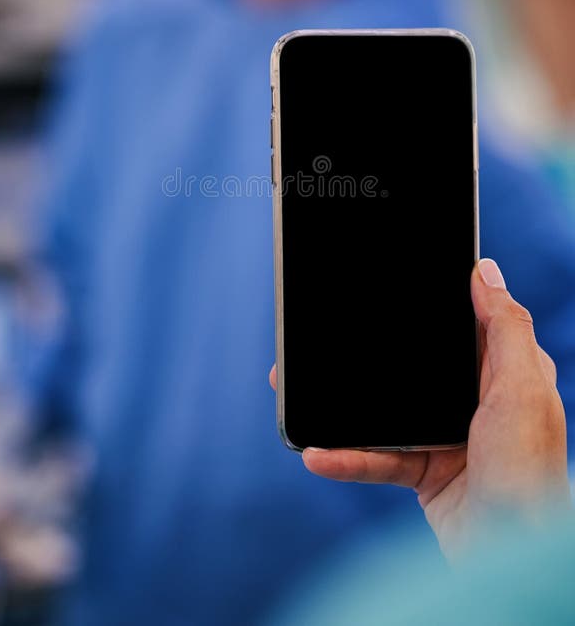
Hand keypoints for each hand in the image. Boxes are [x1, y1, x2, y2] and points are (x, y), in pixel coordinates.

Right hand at [270, 259, 570, 558]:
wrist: (512, 559)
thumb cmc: (529, 474)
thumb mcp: (521, 389)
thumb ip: (505, 328)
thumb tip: (485, 270)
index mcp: (504, 371)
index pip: (463, 323)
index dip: (430, 301)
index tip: (391, 281)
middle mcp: (475, 398)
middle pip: (413, 365)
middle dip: (368, 354)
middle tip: (326, 338)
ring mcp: (446, 435)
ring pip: (385, 410)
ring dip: (345, 409)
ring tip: (300, 396)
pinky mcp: (424, 471)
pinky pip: (377, 456)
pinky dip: (346, 457)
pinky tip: (317, 454)